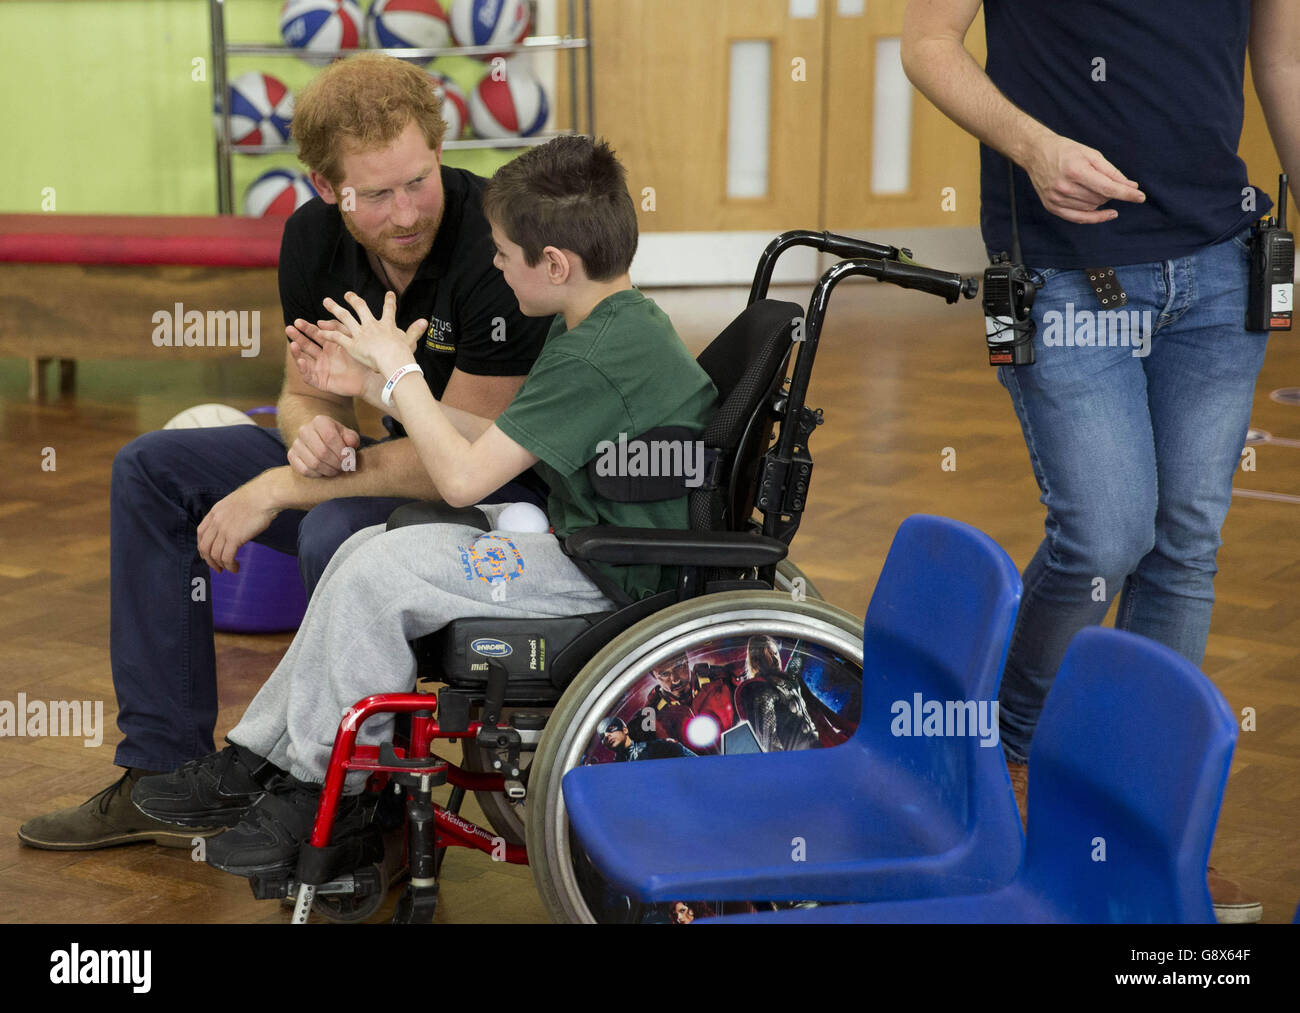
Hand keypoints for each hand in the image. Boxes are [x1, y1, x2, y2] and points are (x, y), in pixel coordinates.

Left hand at [197, 477, 280, 573]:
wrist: (264, 496)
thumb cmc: (257, 498)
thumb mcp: (235, 504)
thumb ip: (229, 515)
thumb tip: (234, 527)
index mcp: (215, 512)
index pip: (200, 533)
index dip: (202, 547)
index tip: (208, 555)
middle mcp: (216, 522)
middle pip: (205, 547)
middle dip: (209, 561)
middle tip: (217, 568)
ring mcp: (224, 530)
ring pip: (215, 555)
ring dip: (221, 565)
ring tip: (230, 569)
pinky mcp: (234, 538)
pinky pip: (227, 557)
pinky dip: (230, 565)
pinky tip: (236, 567)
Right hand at [287, 415, 361, 477]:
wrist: (322, 440)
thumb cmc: (339, 439)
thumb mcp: (348, 436)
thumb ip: (352, 439)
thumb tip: (350, 445)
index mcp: (320, 421)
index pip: (330, 437)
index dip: (341, 452)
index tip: (348, 459)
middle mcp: (305, 430)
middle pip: (322, 452)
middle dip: (336, 463)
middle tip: (344, 467)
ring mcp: (296, 443)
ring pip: (313, 463)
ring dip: (329, 470)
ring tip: (336, 470)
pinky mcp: (291, 456)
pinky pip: (304, 470)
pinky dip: (318, 474)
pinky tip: (325, 472)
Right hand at [288, 318, 371, 397]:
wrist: (370, 378)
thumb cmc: (362, 359)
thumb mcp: (350, 339)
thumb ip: (337, 329)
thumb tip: (319, 322)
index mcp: (329, 346)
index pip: (314, 334)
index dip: (305, 328)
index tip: (297, 321)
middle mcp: (322, 357)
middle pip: (306, 345)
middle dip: (297, 337)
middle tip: (289, 328)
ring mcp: (320, 369)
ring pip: (304, 359)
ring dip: (297, 352)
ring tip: (293, 344)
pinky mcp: (321, 382)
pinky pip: (309, 376)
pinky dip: (304, 369)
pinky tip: (302, 361)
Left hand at [319, 290, 426, 375]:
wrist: (392, 359)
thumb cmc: (403, 353)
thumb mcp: (411, 340)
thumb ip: (415, 330)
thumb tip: (425, 321)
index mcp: (386, 325)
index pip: (389, 310)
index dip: (390, 301)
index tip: (390, 293)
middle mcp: (371, 325)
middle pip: (361, 308)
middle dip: (353, 300)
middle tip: (348, 294)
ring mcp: (360, 334)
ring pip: (345, 318)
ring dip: (335, 309)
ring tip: (326, 302)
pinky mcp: (352, 345)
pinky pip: (338, 338)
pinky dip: (328, 334)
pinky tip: (320, 331)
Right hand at [1023, 134, 1145, 223]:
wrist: (1036, 154)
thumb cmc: (1066, 151)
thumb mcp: (1091, 154)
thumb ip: (1111, 172)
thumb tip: (1131, 186)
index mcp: (1076, 171)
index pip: (1107, 188)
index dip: (1126, 193)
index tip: (1141, 197)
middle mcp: (1065, 187)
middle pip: (1101, 198)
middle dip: (1110, 191)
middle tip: (1104, 180)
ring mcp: (1057, 199)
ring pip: (1092, 208)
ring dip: (1101, 200)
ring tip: (1094, 187)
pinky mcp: (1052, 207)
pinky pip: (1079, 218)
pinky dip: (1095, 217)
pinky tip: (1108, 213)